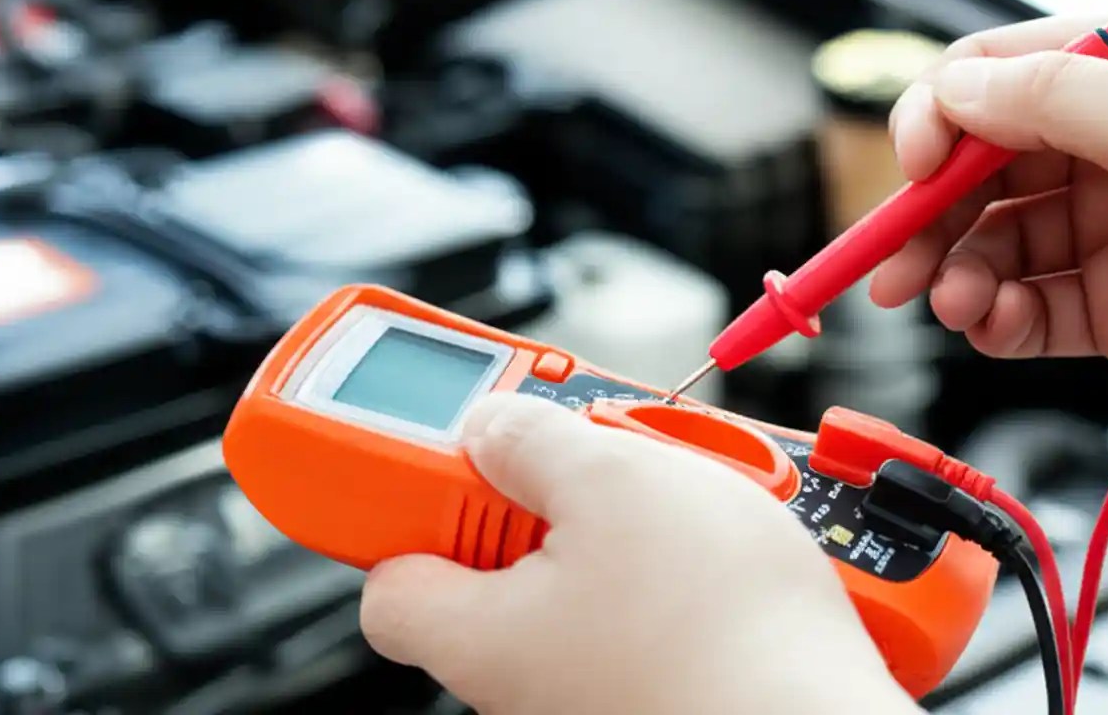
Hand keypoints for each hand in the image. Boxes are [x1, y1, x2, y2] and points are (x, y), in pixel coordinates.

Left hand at [359, 393, 920, 714]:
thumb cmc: (722, 631)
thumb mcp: (613, 480)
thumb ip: (531, 441)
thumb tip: (492, 424)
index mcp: (479, 629)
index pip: (385, 570)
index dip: (393, 499)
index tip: (415, 445)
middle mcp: (525, 674)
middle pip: (494, 555)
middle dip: (537, 486)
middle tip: (583, 445)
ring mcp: (593, 683)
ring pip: (579, 573)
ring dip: (617, 516)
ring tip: (672, 481)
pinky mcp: (658, 682)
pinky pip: (639, 604)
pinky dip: (666, 559)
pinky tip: (716, 533)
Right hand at [869, 10, 1107, 396]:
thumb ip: (1060, 97)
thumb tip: (959, 89)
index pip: (1001, 76)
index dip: (943, 118)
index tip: (915, 169)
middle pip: (978, 170)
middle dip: (929, 218)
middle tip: (893, 264)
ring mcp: (1105, 228)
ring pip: (990, 245)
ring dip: (956, 277)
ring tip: (952, 304)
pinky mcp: (1106, 304)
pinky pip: (1024, 308)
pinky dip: (995, 321)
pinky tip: (994, 325)